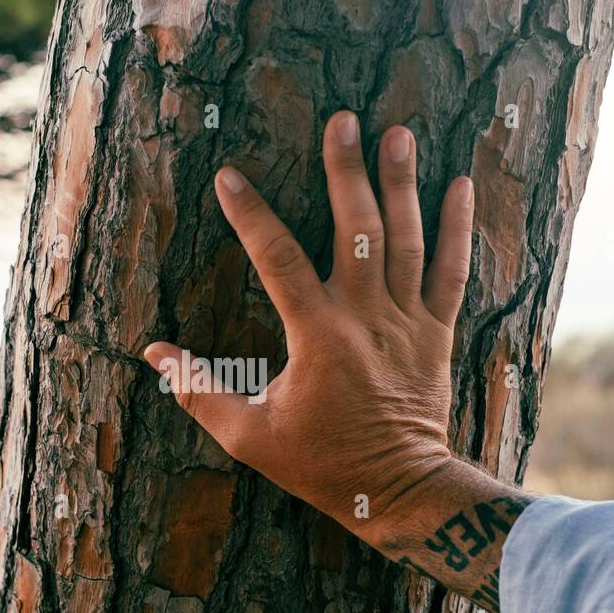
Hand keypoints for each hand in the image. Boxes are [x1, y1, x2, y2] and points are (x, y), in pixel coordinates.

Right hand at [144, 111, 527, 612]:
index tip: (228, 176)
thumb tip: (153, 355)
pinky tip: (460, 185)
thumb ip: (200, 391)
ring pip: (406, 239)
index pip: (277, 259)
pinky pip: (452, 271)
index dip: (250, 215)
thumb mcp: (249, 436)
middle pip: (356, 229)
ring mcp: (407, 321)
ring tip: (398, 132)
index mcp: (317, 337)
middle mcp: (366, 317)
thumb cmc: (321, 466)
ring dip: (401, 183)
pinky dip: (458, 228)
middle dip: (346, 170)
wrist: (398, 492)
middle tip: (342, 120)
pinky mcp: (437, 333)